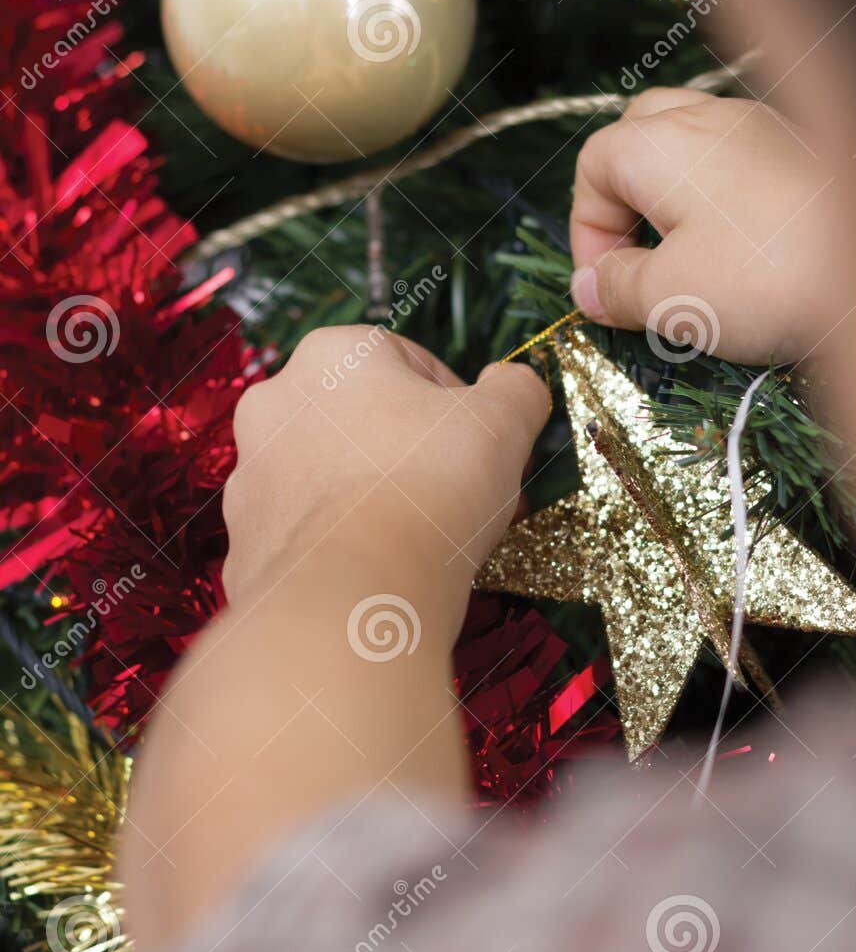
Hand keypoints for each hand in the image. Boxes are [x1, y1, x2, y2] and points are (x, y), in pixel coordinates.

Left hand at [222, 327, 549, 633]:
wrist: (353, 596)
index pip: (412, 364)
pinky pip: (307, 535)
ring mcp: (249, 476)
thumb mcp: (504, 422)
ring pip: (332, 478)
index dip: (461, 410)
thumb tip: (512, 384)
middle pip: (365, 421)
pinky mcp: (243, 542)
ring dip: (376, 497)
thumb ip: (516, 389)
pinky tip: (379, 570)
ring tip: (424, 541)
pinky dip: (341, 546)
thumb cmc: (430, 488)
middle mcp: (275, 404)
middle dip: (415, 455)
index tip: (485, 453)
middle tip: (461, 498)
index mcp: (332, 355)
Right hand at [569, 91, 831, 362]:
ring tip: (693, 254)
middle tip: (641, 254)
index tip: (607, 289)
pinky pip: (748, 161)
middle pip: (642, 132)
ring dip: (681, 193)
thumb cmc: (764, 273)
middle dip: (628, 192)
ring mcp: (767, 128)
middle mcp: (711, 117)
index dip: (587, 232)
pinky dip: (731, 197)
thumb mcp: (670, 297)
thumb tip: (589, 288)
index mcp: (659, 141)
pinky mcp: (813, 152)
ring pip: (699, 141)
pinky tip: (752, 248)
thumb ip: (618, 289)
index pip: (593, 166)